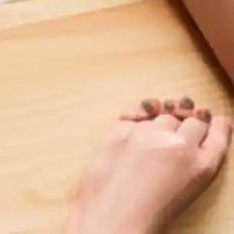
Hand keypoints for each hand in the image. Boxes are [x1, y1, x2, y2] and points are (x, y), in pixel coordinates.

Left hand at [66, 97, 230, 233]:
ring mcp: (147, 134)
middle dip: (187, 124)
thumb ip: (199, 159)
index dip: (214, 124)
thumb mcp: (189, 189)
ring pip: (163, 115)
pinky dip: (140, 114)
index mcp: (200, 165)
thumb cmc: (150, 210)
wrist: (113, 217)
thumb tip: (202, 132)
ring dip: (162, 122)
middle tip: (176, 136)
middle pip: (191, 120)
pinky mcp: (119, 129)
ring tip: (154, 140)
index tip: (212, 120)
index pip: (216, 132)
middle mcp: (176, 144)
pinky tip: (140, 123)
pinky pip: (137, 111)